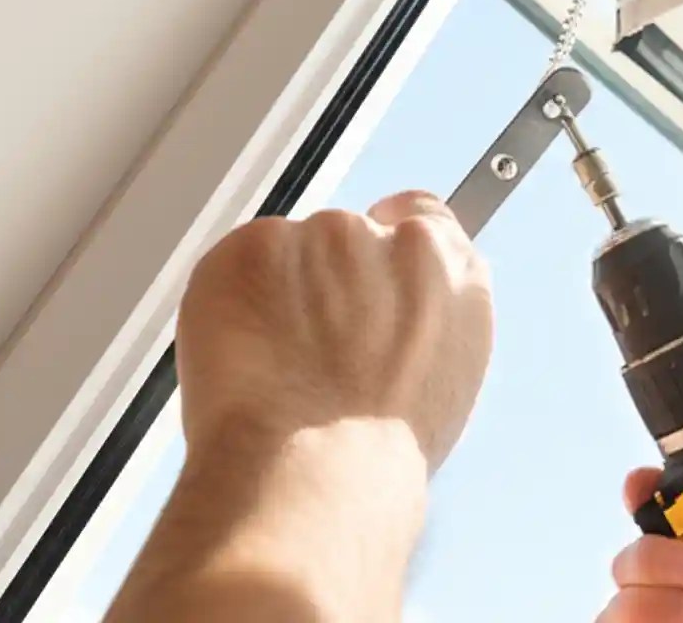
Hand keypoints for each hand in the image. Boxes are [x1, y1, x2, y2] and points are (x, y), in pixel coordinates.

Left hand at [176, 190, 492, 471]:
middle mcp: (394, 238)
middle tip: (306, 351)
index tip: (361, 264)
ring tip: (278, 371)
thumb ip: (427, 319)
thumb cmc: (382, 452)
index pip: (421, 213)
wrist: (319, 469)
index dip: (386, 234)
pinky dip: (230, 305)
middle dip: (322, 281)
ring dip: (275, 295)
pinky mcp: (258, 244)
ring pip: (287, 256)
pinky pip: (235, 266)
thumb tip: (393, 312)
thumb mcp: (444, 378)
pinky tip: (246, 362)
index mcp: (452, 270)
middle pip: (345, 237)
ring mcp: (325, 235)